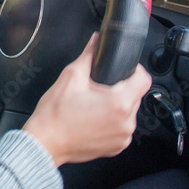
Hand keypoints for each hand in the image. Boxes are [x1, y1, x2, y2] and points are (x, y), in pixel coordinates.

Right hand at [23, 33, 151, 166]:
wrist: (44, 142)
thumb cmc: (55, 115)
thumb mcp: (71, 76)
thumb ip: (89, 55)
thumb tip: (96, 41)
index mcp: (119, 103)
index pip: (144, 79)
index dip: (134, 69)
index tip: (123, 69)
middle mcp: (126, 123)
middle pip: (136, 95)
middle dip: (121, 88)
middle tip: (98, 89)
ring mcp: (122, 137)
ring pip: (129, 112)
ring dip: (117, 106)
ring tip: (94, 106)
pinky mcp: (116, 147)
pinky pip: (122, 128)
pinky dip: (112, 122)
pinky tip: (94, 119)